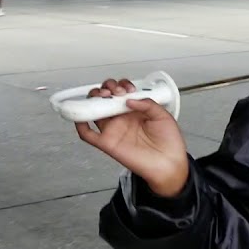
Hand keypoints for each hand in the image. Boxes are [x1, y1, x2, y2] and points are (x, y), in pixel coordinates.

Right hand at [75, 79, 189, 196]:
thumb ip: (148, 104)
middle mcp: (121, 118)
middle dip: (106, 88)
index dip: (121, 85)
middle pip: (104, 97)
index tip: (128, 89)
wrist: (169, 163)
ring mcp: (113, 129)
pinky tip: (81, 115)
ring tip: (103, 96)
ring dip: (92, 99)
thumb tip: (129, 99)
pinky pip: (87, 135)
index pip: (120, 91)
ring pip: (93, 110)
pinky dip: (80, 125)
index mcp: (134, 110)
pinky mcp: (107, 143)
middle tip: (115, 92)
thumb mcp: (164, 116)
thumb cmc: (169, 142)